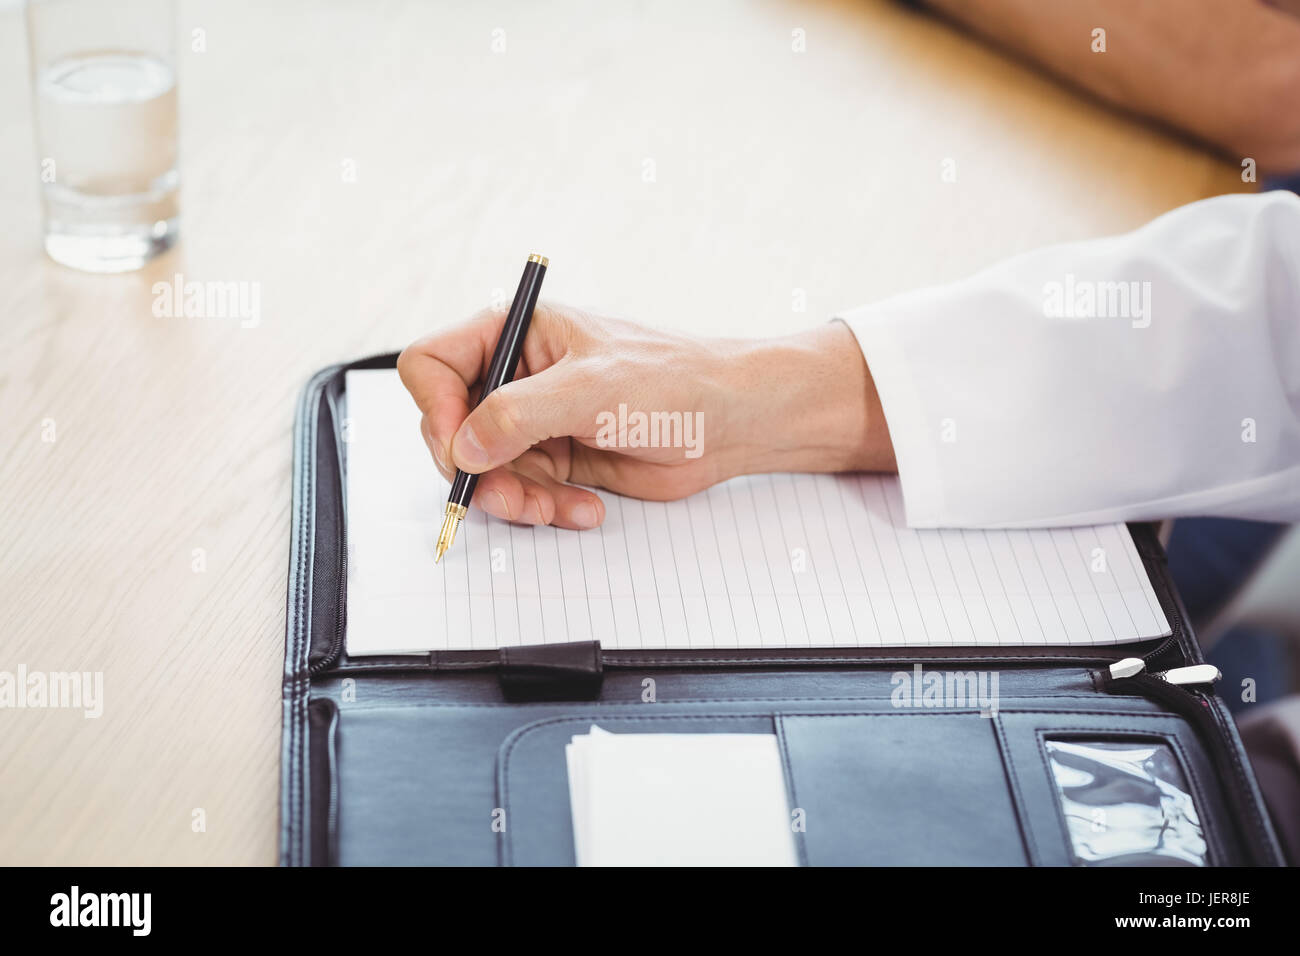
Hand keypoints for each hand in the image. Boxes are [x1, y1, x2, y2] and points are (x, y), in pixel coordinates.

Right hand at [397, 303, 893, 529]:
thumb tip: (464, 445)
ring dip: (515, 500)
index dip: (436, 408)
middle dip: (478, 471)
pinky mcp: (559, 461)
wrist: (734, 422)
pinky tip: (586, 508)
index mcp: (515, 334)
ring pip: (486, 473)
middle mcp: (518, 377)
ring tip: (557, 508)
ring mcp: (536, 422)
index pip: (433, 364)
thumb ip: (519, 413)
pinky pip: (525, 495)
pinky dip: (547, 510)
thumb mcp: (592, 388)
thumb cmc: (676, 380)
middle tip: (509, 497)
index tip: (462, 446)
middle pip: (452, 430)